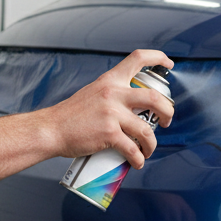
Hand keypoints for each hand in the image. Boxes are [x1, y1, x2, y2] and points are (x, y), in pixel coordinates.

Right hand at [47, 49, 174, 168]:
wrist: (51, 130)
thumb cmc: (70, 115)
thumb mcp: (93, 93)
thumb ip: (111, 94)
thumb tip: (131, 105)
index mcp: (110, 80)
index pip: (138, 58)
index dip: (158, 58)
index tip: (169, 64)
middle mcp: (113, 93)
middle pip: (154, 98)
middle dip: (167, 112)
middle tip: (165, 121)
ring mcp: (112, 114)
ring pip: (147, 130)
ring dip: (153, 144)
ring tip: (148, 150)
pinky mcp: (109, 134)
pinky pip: (133, 149)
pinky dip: (138, 159)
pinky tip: (137, 162)